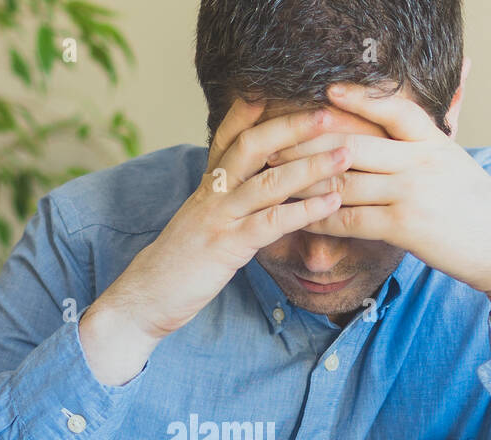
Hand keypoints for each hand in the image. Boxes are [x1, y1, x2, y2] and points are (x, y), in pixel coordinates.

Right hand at [79, 100, 351, 383]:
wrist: (144, 298)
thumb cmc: (176, 265)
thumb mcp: (198, 224)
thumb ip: (222, 202)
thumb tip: (251, 191)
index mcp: (206, 185)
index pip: (229, 136)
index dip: (253, 111)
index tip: (283, 90)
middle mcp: (211, 193)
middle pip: (253, 144)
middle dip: (293, 126)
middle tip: (330, 114)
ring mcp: (218, 217)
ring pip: (268, 180)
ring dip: (311, 165)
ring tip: (346, 155)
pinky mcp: (227, 246)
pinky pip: (270, 222)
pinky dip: (304, 209)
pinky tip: (332, 204)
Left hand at [268, 84, 490, 341]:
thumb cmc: (477, 209)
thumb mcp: (457, 164)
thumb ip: (430, 143)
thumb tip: (408, 130)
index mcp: (434, 140)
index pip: (391, 108)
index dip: (357, 97)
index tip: (325, 91)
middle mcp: (421, 161)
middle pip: (353, 142)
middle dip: (309, 142)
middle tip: (275, 142)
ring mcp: (411, 192)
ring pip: (345, 181)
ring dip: (306, 182)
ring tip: (276, 180)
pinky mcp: (403, 226)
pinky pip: (350, 219)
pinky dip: (320, 219)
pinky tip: (300, 219)